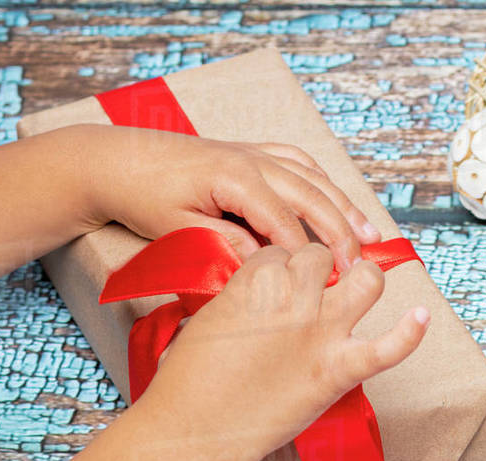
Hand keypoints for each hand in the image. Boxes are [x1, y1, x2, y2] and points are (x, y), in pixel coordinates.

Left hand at [71, 124, 379, 269]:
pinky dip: (325, 184)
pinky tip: (339, 203)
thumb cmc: (142, 196)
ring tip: (370, 235)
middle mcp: (252, 159)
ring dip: (344, 206)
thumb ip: (225, 246)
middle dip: (342, 232)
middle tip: (362, 266)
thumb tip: (265, 265)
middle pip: (312, 197)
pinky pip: (300, 164)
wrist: (115, 160)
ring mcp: (254, 152)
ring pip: (314, 178)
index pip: (286, 222)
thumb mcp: (179, 229)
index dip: (309, 255)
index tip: (329, 284)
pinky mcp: (251, 151)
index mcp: (235, 178)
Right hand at [134, 243, 428, 460]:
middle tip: (310, 292)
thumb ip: (239, 296)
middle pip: (323, 257)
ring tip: (356, 290)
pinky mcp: (338, 369)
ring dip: (364, 281)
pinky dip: (410, 334)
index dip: (283, 266)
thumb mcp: (205, 317)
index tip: (278, 284)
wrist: (191, 430)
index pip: (283, 250)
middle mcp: (293, 296)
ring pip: (366, 282)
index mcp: (254, 278)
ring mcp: (321, 331)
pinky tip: (422, 318)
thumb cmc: (187, 379)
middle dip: (319, 269)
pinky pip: (388, 347)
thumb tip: (257, 294)